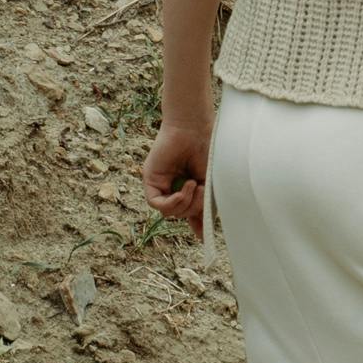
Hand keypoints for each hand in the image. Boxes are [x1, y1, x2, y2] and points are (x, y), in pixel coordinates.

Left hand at [142, 115, 210, 231]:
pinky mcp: (151, 180)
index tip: (201, 235)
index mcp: (190, 187)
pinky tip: (185, 188)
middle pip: (181, 214)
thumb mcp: (211, 183)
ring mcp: (163, 184)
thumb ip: (205, 207)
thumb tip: (201, 234)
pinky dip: (172, 202)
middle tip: (203, 192)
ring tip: (195, 186)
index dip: (196, 225)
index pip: (189, 212)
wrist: (195, 127)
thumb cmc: (207, 149)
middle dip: (195, 209)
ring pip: (169, 212)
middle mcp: (175, 187)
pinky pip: (157, 203)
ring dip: (185, 204)